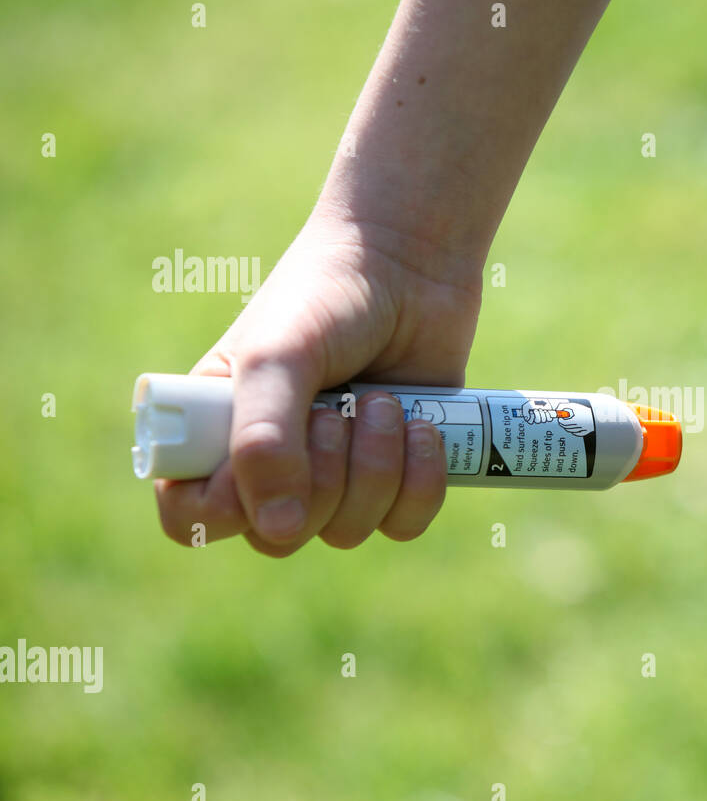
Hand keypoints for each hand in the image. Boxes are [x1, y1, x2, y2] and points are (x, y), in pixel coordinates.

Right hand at [154, 213, 481, 555]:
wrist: (412, 266)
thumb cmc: (327, 297)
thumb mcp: (277, 359)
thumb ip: (263, 440)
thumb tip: (279, 528)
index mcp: (218, 432)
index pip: (191, 518)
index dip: (225, 510)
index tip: (262, 464)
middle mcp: (273, 464)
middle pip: (281, 535)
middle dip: (321, 473)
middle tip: (339, 403)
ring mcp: (337, 474)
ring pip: (346, 530)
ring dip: (374, 466)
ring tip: (382, 401)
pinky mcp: (398, 475)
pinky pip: (404, 523)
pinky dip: (420, 482)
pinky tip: (421, 427)